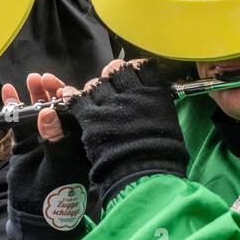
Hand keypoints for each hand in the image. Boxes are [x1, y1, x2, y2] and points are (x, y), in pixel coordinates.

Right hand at [2, 74, 91, 239]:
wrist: (34, 214)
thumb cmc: (55, 194)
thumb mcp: (57, 167)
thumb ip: (53, 140)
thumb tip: (47, 113)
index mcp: (80, 142)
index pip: (79, 114)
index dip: (70, 98)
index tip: (61, 86)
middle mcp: (64, 137)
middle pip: (58, 108)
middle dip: (51, 91)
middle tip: (43, 78)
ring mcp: (45, 138)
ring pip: (39, 111)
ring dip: (34, 95)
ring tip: (30, 80)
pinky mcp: (26, 142)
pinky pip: (20, 122)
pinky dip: (14, 108)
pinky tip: (9, 92)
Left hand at [68, 59, 188, 206]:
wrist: (145, 172)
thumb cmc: (163, 153)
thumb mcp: (168, 122)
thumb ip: (156, 104)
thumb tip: (152, 97)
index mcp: (152, 92)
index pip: (141, 67)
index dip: (134, 68)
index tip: (132, 72)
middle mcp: (130, 93)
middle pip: (116, 72)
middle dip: (113, 76)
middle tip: (113, 84)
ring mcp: (109, 104)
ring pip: (95, 85)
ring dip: (95, 89)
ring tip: (96, 99)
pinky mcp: (91, 118)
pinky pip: (77, 100)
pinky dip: (73, 97)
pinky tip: (71, 96)